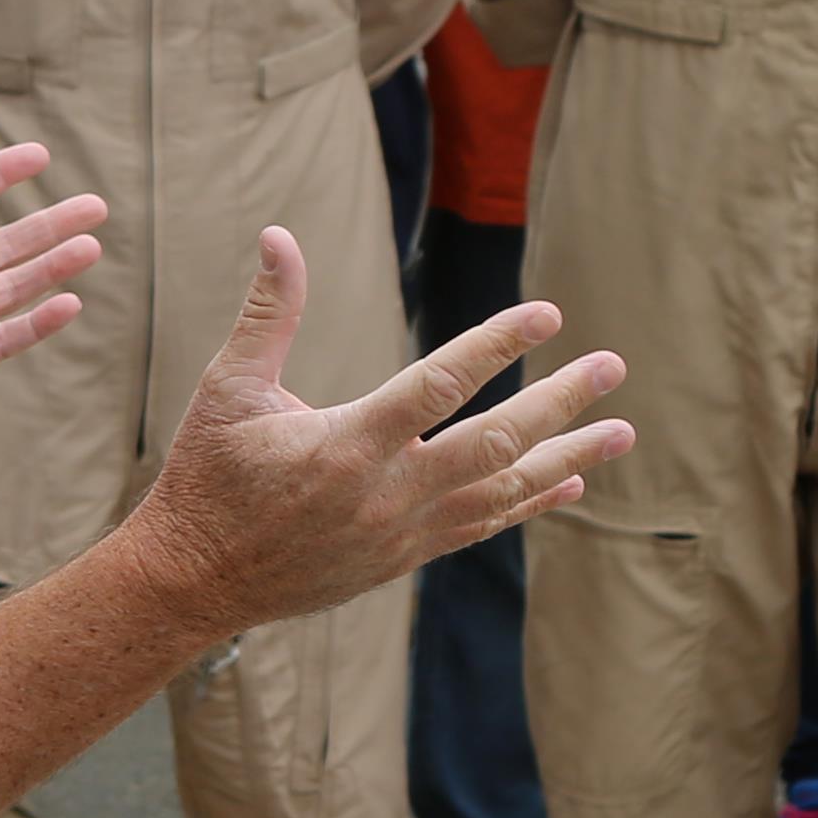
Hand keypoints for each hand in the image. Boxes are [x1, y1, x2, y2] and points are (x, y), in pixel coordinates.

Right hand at [126, 229, 632, 634]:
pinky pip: (482, 526)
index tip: (548, 315)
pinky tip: (568, 482)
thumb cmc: (208, 476)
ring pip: (502, 492)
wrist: (195, 580)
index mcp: (349, 444)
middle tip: (612, 367)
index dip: (499, 346)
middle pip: (496, 443)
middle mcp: (389, 493)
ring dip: (566, 458)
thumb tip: (278, 236)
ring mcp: (403, 533)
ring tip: (622, 431)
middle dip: (562, 404)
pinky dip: (528, 502)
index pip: (441, 385)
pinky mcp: (403, 558)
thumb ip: (267, 314)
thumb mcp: (226, 387)